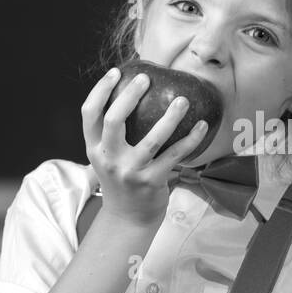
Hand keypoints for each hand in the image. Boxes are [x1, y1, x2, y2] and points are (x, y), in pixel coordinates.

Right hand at [81, 67, 209, 225]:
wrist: (128, 219)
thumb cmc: (122, 179)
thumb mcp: (107, 158)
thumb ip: (112, 134)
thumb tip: (133, 94)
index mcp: (94, 148)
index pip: (89, 114)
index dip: (100, 90)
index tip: (117, 73)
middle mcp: (108, 159)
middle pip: (113, 120)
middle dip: (129, 96)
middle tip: (147, 79)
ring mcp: (130, 171)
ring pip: (151, 139)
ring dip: (169, 117)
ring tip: (183, 100)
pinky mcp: (151, 182)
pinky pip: (175, 156)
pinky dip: (190, 139)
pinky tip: (202, 125)